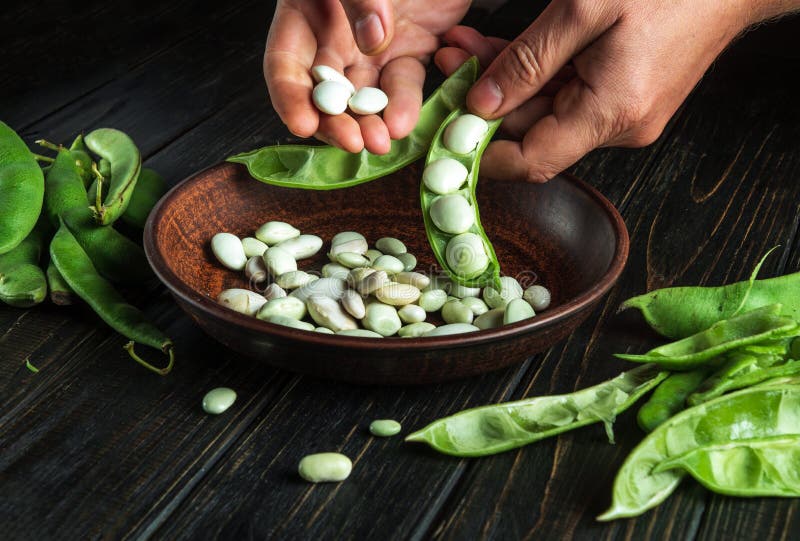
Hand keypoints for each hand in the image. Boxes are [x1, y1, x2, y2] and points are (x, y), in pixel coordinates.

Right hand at [264, 0, 469, 153]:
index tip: (303, 125)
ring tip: (382, 142)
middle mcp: (333, 37)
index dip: (290, 97)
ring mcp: (371, 49)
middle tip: (353, 142)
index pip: (285, 64)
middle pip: (325, 92)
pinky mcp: (409, 53)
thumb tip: (371, 39)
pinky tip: (406, 123)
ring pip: (364, 98)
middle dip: (336, 122)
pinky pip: (404, 87)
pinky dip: (405, 106)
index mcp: (305, 12)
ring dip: (371, 124)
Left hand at [435, 0, 765, 181]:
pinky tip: (501, 49)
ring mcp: (623, 114)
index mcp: (611, 113)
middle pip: (532, 133)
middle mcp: (619, 126)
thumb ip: (527, 61)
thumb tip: (482, 105)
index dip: (483, 154)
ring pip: (544, 110)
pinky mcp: (625, 97)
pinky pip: (566, 94)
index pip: (531, 161)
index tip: (446, 134)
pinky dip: (534, 74)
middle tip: (449, 63)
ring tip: (465, 47)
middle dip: (484, 102)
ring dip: (504, 83)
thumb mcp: (583, 11)